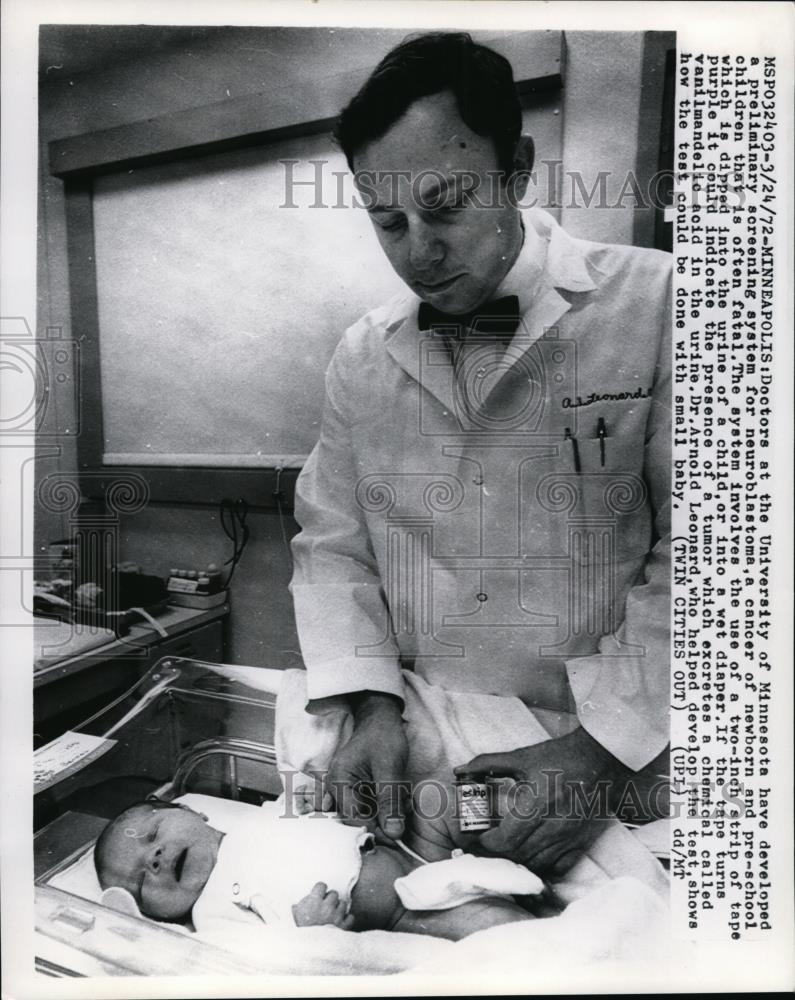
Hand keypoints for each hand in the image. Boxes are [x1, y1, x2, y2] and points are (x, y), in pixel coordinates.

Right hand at [292, 882, 354, 929]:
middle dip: (329, 899)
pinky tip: (340, 921)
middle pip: (334, 893)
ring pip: (343, 904)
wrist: (303, 947)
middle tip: (324, 906)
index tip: (318, 894)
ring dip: (338, 908)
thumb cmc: (298, 929)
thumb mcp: (296, 912)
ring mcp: (336, 917)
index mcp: (314, 901)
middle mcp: (327, 907)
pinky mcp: (342, 927)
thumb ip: (304, 902)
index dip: (320, 890)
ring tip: (331, 915)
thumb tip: (306, 898)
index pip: (322, 885)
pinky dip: (347, 919)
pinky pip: (350, 917)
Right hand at [324, 691, 408, 838]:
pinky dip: (387, 805)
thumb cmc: (382, 737)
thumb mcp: (389, 768)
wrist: (380, 720)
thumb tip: (394, 833)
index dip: (376, 829)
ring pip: (369, 816)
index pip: (354, 819)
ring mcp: (347, 791)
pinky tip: (399, 794)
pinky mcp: (358, 791)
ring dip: (388, 811)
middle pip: (360, 820)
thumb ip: (390, 801)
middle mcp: (338, 790)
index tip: (397, 832)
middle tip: (403, 807)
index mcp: (339, 783)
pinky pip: (373, 808)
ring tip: (402, 796)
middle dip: (384, 818)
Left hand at [455, 728, 628, 877]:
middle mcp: (552, 827)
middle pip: (517, 857)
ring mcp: (568, 839)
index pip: (503, 841)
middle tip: (484, 848)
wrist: (601, 759)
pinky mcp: (581, 844)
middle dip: (497, 855)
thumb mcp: (522, 757)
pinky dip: (542, 869)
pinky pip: (559, 869)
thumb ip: (488, 763)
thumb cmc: (559, 757)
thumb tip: (459, 770)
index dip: (485, 844)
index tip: (476, 838)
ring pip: (536, 867)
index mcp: (535, 805)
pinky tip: (531, 860)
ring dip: (517, 863)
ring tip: (505, 853)